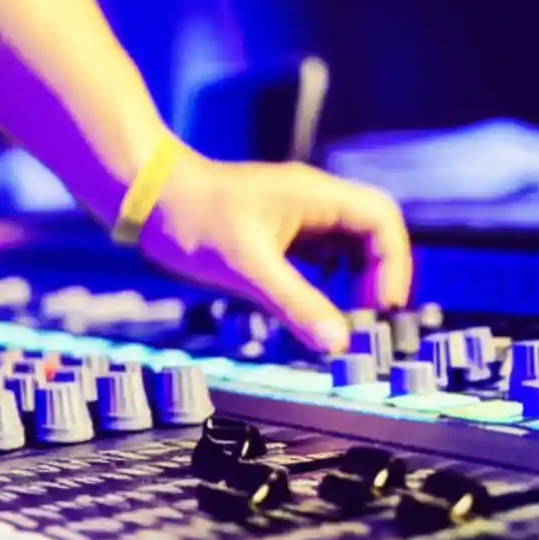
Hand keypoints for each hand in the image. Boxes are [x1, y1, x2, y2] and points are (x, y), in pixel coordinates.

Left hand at [139, 151, 411, 352]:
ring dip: (352, 281)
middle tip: (365, 320)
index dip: (393, 265)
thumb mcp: (246, 269)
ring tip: (344, 319)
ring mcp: (293, 214)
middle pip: (370, 234)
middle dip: (376, 277)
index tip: (382, 307)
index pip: (382, 220)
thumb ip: (295, 304)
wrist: (145, 197)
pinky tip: (310, 306)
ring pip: (344, 246)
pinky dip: (324, 281)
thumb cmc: (191, 220)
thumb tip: (338, 343)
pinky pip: (316, 255)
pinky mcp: (273, 230)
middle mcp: (311, 201)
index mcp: (315, 196)